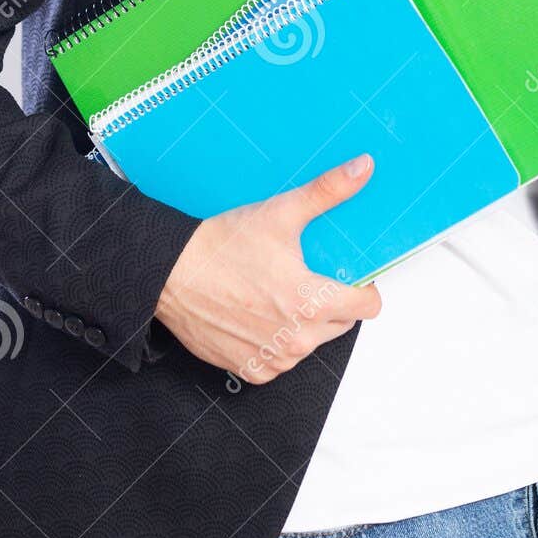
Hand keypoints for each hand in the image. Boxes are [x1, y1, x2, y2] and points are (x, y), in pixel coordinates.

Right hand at [154, 153, 381, 382]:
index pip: (367, 308)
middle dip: (332, 303)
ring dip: (304, 324)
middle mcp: (297, 339)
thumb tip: (362, 168)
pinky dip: (275, 341)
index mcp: (312, 303)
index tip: (348, 277)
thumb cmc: (222, 247)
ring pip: (311, 343)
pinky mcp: (251, 369)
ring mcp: (274, 358)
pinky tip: (258, 315)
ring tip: (277, 294)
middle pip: (341, 325)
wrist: (171, 273)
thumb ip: (328, 191)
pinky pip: (280, 360)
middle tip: (306, 278)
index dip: (362, 289)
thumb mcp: (281, 212)